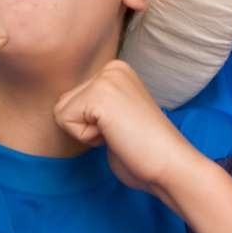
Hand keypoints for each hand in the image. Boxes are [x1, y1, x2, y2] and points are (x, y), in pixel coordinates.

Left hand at [53, 61, 204, 207]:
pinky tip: (114, 136)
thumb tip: (63, 109)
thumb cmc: (143, 151)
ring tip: (118, 133)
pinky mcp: (99, 95)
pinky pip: (65, 120)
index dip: (90, 124)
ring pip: (61, 111)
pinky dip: (86, 137)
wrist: (170, 165)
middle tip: (120, 132)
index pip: (71, 100)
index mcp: (116, 70)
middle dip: (85, 127)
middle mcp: (111, 67)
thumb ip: (95, 108)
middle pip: (62, 103)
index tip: (122, 128)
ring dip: (85, 132)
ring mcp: (106, 78)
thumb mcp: (115, 116)